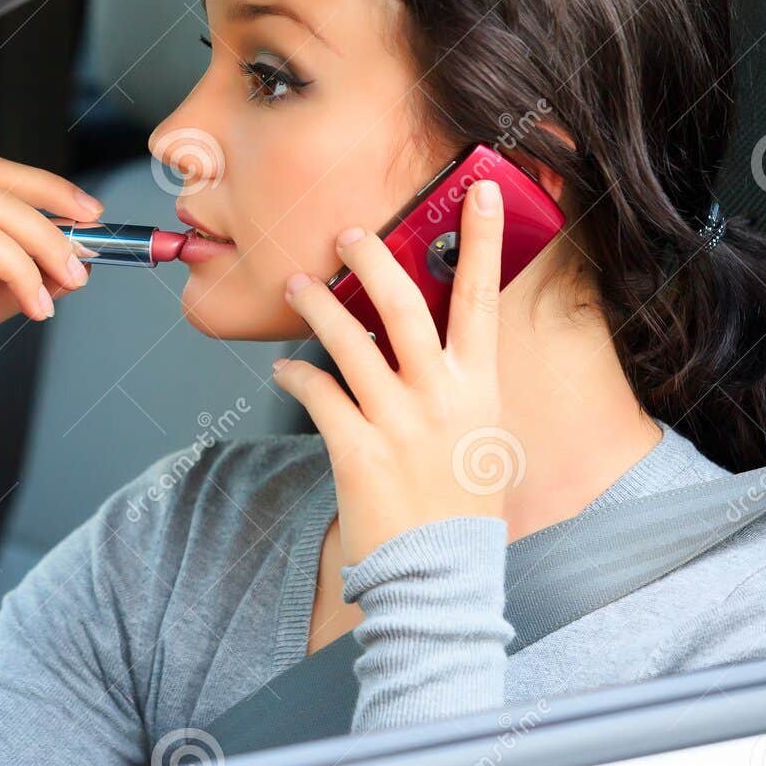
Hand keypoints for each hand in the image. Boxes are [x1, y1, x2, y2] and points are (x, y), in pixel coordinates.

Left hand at [271, 178, 510, 565]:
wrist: (438, 575)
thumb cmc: (460, 506)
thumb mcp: (481, 436)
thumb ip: (461, 383)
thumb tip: (434, 335)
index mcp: (480, 388)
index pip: (482, 298)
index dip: (482, 240)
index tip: (478, 191)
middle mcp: (442, 397)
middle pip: (402, 302)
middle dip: (371, 257)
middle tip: (347, 233)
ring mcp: (398, 422)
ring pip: (348, 339)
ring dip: (317, 306)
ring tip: (298, 285)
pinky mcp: (357, 449)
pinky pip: (316, 391)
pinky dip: (295, 373)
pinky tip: (284, 366)